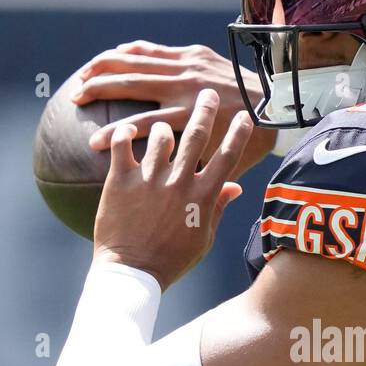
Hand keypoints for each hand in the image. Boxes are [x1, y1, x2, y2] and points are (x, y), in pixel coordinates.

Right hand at [72, 40, 274, 174]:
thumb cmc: (256, 144)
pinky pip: (155, 50)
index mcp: (191, 121)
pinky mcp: (194, 54)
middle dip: (99, 89)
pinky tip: (111, 56)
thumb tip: (181, 207)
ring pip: (138, 61)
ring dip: (107, 66)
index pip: (144, 128)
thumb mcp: (234, 169)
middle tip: (75, 97)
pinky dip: (131, 52)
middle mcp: (186, 90)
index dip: (115, 137)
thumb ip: (212, 190)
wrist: (280, 102)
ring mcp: (189, 68)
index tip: (90, 144)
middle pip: (133, 86)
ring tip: (82, 74)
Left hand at [93, 89, 252, 290]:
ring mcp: (149, 179)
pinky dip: (122, 133)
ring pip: (160, 133)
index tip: (244, 115)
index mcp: (202, 196)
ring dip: (162, 128)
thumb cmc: (171, 259)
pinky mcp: (121, 180)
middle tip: (207, 92)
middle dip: (205, 109)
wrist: (133, 273)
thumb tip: (234, 187)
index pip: (227, 156)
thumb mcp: (203, 237)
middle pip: (196, 134)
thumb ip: (218, 207)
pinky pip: (122, 143)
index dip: (238, 133)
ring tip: (161, 129)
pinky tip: (124, 131)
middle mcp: (179, 182)